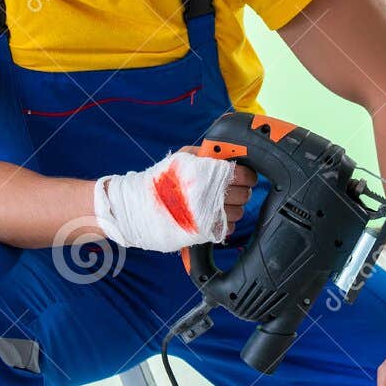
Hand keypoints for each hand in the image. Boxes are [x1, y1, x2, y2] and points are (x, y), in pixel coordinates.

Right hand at [92, 149, 253, 251]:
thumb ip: (208, 153)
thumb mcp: (183, 157)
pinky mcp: (204, 232)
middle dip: (241, 192)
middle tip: (230, 191)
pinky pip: (228, 228)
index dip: (247, 177)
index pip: (245, 175)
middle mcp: (211, 194)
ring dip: (233, 209)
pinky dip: (224, 223)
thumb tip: (230, 153)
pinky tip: (212, 216)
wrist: (138, 207)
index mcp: (209, 172)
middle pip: (245, 195)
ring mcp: (208, 215)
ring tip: (219, 204)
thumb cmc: (162, 180)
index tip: (243, 177)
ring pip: (239, 213)